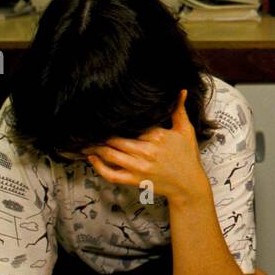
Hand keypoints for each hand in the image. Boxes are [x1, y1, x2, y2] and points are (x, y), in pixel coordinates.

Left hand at [84, 90, 208, 204]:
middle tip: (87, 128)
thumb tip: (181, 91)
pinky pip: (112, 175)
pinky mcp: (136, 180)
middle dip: (100, 134)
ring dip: (96, 147)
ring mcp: (140, 166)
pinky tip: (92, 158)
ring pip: (111, 154)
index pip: (131, 125)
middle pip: (116, 139)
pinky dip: (99, 168)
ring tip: (85, 141)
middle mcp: (146, 151)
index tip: (105, 114)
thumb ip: (179, 110)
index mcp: (158, 136)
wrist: (189, 184)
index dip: (116, 120)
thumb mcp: (185, 130)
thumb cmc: (187, 156)